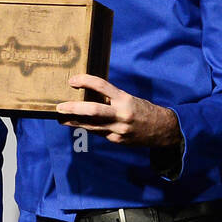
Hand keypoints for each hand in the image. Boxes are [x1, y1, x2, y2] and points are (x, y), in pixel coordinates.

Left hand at [56, 75, 180, 147]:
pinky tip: (80, 124)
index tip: (72, 80)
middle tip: (59, 107)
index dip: (85, 81)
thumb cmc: (144, 110)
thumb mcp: (129, 99)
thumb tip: (89, 95)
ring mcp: (118, 130)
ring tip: (62, 118)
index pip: (102, 86)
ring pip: (91, 126)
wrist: (162, 130)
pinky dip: (89, 127)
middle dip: (73, 109)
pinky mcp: (117, 140)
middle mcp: (121, 115)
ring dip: (74, 122)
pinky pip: (99, 132)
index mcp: (125, 100)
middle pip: (92, 111)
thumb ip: (110, 98)